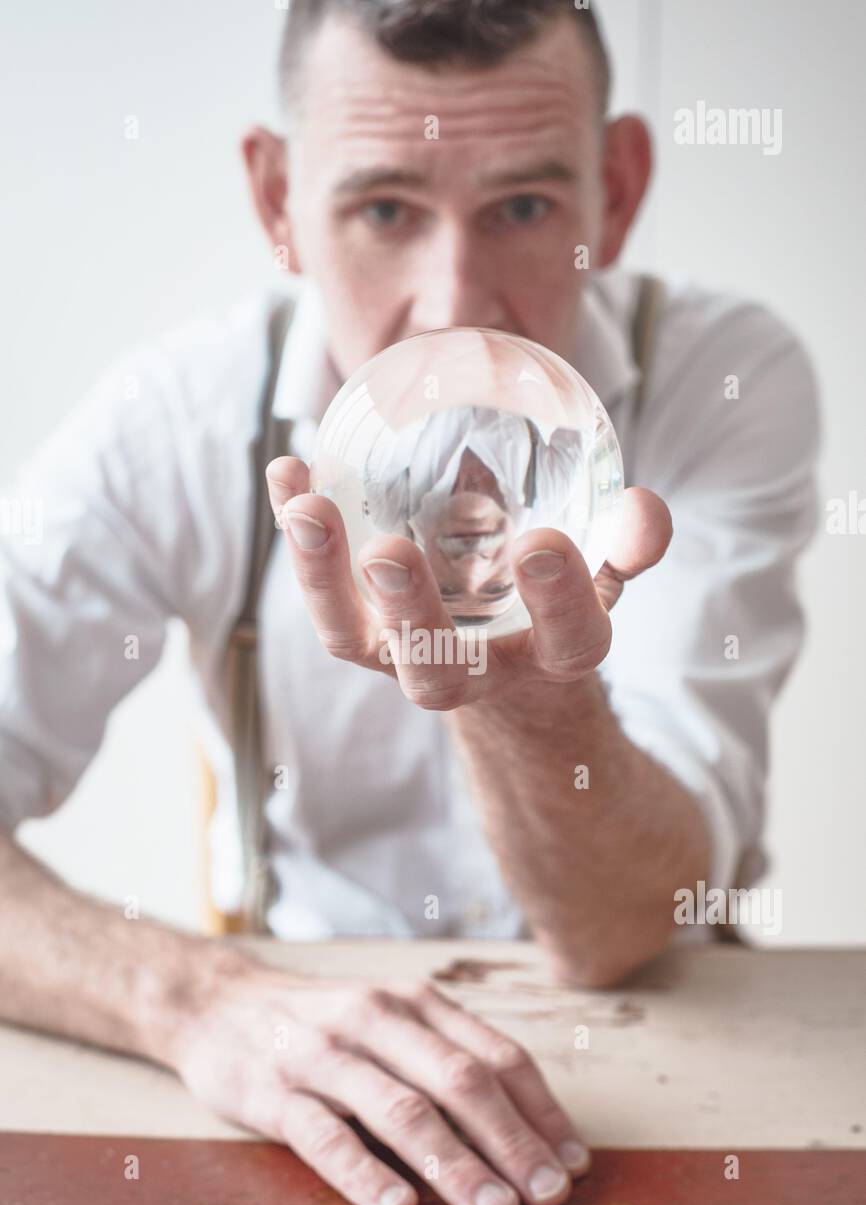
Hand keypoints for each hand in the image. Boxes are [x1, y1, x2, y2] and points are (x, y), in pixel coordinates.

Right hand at [172, 960, 590, 1204]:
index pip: (495, 1056)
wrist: (216, 1002)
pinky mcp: (272, 1092)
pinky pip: (324, 1135)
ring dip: (454, 1163)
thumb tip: (526, 1129)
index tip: (573, 1164)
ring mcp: (322, 1054)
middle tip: (547, 1196)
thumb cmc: (321, 1022)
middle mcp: (375, 1019)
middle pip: (459, 1081)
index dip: (540, 1112)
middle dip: (511, 1141)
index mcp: (414, 1003)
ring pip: (400, 1108)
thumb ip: (445, 1058)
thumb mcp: (389, 1020)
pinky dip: (364, 1172)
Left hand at [266, 455, 670, 709]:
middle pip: (436, 668)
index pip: (565, 640)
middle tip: (388, 553)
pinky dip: (299, 533)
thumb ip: (629, 543)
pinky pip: (319, 588)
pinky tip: (288, 472)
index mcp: (548, 657)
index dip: (558, 600)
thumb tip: (647, 508)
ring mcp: (401, 657)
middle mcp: (468, 673)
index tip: (545, 542)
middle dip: (411, 615)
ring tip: (307, 507)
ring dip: (323, 577)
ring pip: (354, 639)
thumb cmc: (554, 603)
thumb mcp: (606, 575)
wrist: (499, 657)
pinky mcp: (357, 630)